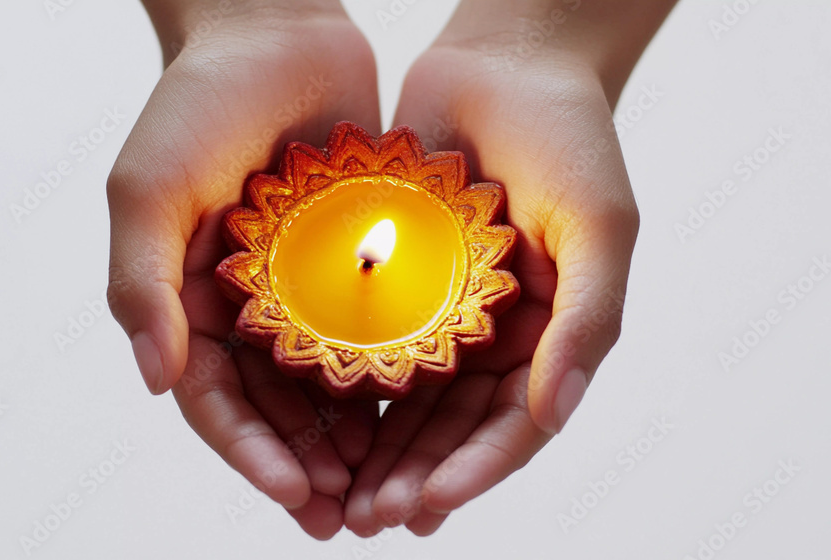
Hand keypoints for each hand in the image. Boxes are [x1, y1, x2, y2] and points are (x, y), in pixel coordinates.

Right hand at [106, 3, 380, 538]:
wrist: (274, 32)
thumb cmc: (198, 103)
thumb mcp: (148, 187)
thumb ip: (142, 284)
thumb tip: (154, 382)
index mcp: (189, 303)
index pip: (214, 400)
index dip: (248, 453)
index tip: (292, 493)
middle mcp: (245, 309)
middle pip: (274, 410)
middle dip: (308, 466)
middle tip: (348, 518)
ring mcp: (300, 293)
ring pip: (328, 388)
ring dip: (353, 442)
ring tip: (389, 490)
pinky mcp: (353, 267)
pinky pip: (374, 335)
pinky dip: (391, 381)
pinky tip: (422, 419)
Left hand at [343, 32, 641, 535]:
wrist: (508, 62)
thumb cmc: (571, 138)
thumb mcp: (599, 225)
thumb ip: (588, 321)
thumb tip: (556, 417)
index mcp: (550, 337)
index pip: (514, 426)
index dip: (473, 471)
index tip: (427, 505)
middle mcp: (495, 336)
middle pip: (451, 428)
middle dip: (412, 476)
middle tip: (367, 519)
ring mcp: (443, 312)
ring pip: (405, 399)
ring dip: (373, 450)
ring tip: (336, 493)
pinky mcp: (395, 280)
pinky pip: (366, 341)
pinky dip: (344, 384)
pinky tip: (311, 419)